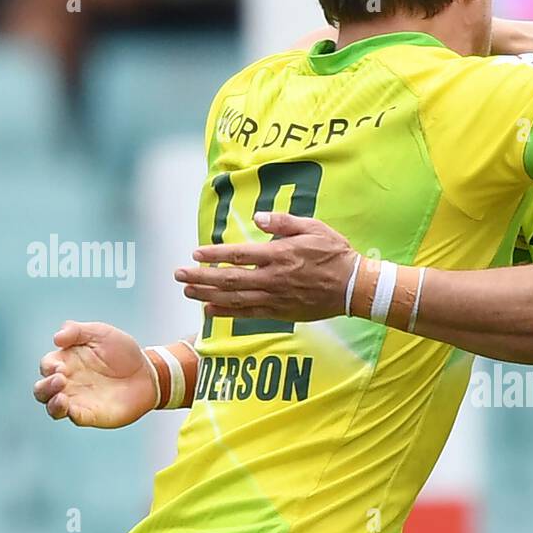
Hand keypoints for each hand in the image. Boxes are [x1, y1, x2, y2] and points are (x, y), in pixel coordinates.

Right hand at [33, 320, 156, 427]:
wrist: (149, 374)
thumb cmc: (123, 352)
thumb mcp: (101, 333)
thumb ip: (77, 331)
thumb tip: (56, 338)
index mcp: (67, 362)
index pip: (47, 366)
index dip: (48, 366)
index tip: (60, 366)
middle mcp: (69, 382)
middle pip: (42, 389)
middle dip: (45, 387)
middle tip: (60, 380)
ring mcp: (79, 400)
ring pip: (52, 407)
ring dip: (52, 404)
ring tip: (61, 398)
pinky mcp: (91, 414)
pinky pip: (74, 418)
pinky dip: (69, 415)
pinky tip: (72, 409)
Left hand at [176, 213, 358, 320]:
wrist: (354, 286)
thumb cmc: (335, 254)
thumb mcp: (313, 228)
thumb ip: (283, 222)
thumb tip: (258, 218)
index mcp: (279, 254)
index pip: (238, 255)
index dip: (214, 255)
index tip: (195, 254)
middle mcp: (273, 278)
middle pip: (229, 279)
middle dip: (201, 277)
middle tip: (179, 274)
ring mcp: (276, 297)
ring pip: (234, 298)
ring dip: (208, 295)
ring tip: (187, 291)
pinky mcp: (281, 312)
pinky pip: (248, 313)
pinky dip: (227, 312)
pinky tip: (210, 309)